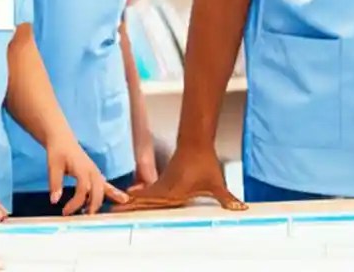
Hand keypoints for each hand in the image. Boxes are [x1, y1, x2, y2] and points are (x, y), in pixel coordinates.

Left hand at [47, 138, 128, 215]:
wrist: (62, 139)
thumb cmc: (57, 151)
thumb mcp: (52, 166)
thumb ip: (55, 183)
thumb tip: (54, 201)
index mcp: (82, 168)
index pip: (83, 190)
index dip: (75, 203)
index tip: (64, 211)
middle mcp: (92, 170)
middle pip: (97, 191)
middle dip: (92, 206)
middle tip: (84, 219)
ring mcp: (95, 172)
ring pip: (103, 189)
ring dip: (100, 202)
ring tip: (95, 214)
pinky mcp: (95, 173)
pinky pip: (106, 185)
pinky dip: (113, 192)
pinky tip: (122, 199)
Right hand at [115, 141, 245, 212]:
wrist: (197, 143)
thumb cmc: (205, 163)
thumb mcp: (217, 184)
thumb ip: (227, 198)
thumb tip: (239, 207)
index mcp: (173, 191)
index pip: (152, 202)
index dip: (137, 206)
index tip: (122, 208)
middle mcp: (164, 188)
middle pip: (143, 200)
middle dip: (129, 205)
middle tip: (113, 210)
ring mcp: (163, 183)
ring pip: (144, 194)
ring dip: (132, 200)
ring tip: (117, 206)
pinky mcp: (164, 180)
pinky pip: (148, 190)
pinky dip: (139, 194)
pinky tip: (133, 195)